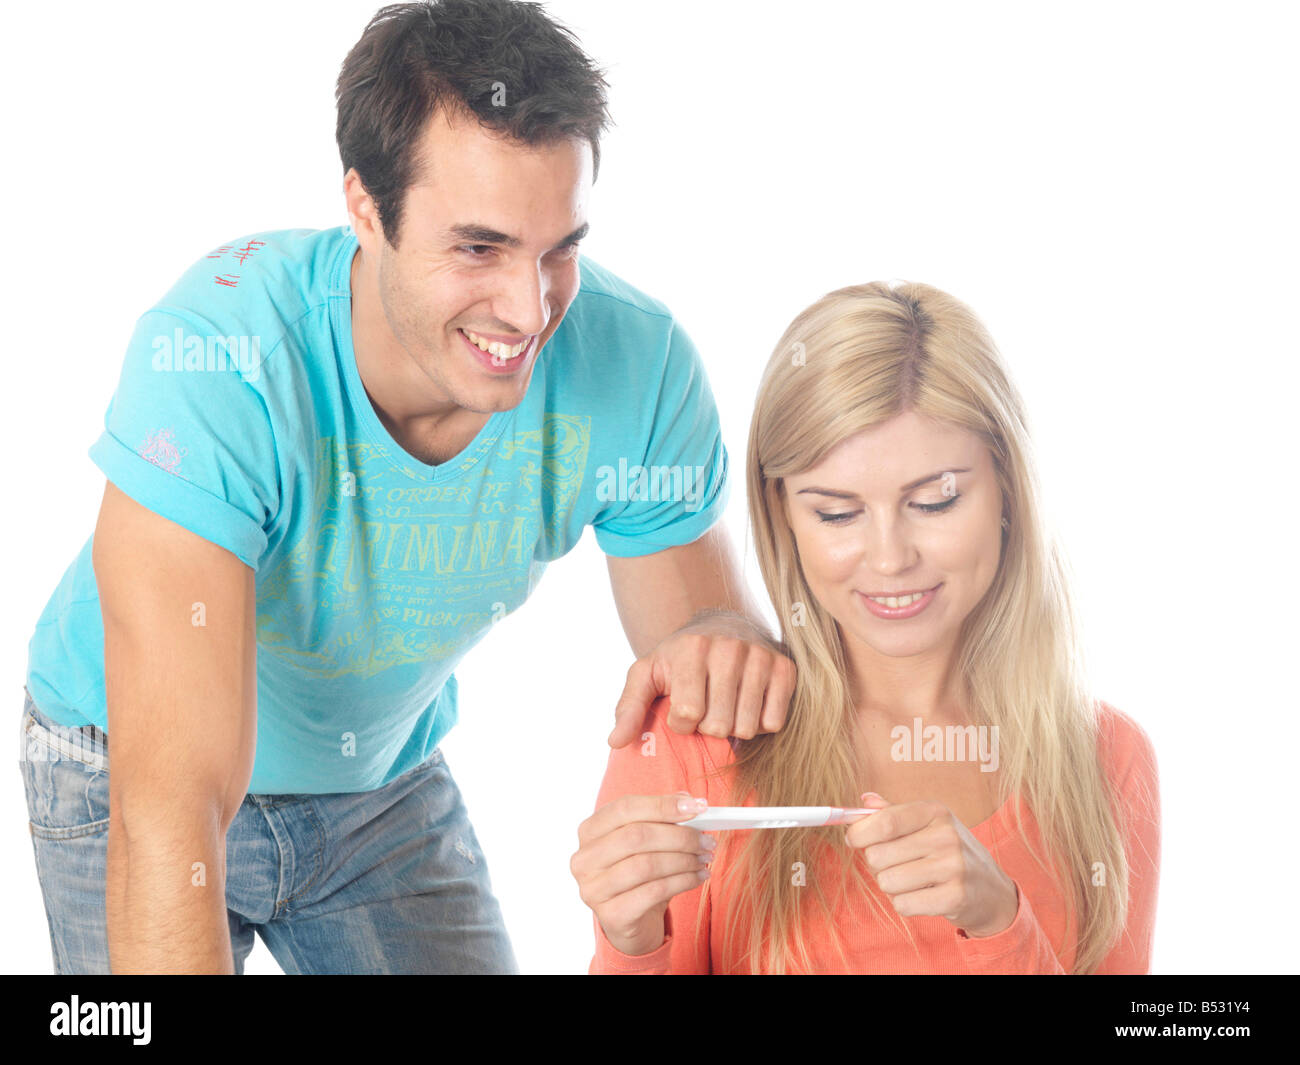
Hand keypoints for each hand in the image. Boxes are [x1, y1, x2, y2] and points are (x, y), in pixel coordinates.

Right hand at [570, 793, 714, 955]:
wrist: (630, 922)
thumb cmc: (638, 875)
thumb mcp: (646, 842)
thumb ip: (662, 817)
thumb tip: (689, 801)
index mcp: (590, 830)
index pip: (625, 808)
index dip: (662, 805)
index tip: (697, 807)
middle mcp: (585, 859)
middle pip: (636, 836)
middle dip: (679, 836)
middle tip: (707, 841)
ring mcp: (593, 889)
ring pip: (647, 865)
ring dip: (684, 860)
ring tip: (705, 859)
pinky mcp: (611, 915)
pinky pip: (654, 892)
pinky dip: (683, 881)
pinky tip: (698, 877)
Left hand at [608, 612, 795, 746]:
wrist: (720, 626)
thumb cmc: (680, 658)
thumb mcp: (647, 674)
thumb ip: (628, 707)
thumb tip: (616, 742)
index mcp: (692, 649)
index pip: (689, 714)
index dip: (682, 723)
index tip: (681, 710)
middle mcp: (730, 648)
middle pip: (720, 725)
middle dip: (707, 727)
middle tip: (706, 710)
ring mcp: (761, 657)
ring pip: (748, 727)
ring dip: (733, 727)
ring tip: (725, 708)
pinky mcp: (785, 669)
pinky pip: (774, 721)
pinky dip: (760, 723)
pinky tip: (748, 706)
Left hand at [845, 792, 1019, 936]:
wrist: (992, 891)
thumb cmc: (949, 853)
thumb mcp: (927, 825)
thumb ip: (893, 813)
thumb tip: (864, 801)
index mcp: (935, 811)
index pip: (884, 821)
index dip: (859, 833)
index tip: (853, 840)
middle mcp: (946, 836)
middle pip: (878, 855)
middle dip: (876, 865)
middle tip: (895, 865)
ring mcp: (954, 867)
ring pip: (887, 882)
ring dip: (891, 886)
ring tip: (912, 881)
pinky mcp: (956, 897)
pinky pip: (903, 904)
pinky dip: (905, 904)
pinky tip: (923, 896)